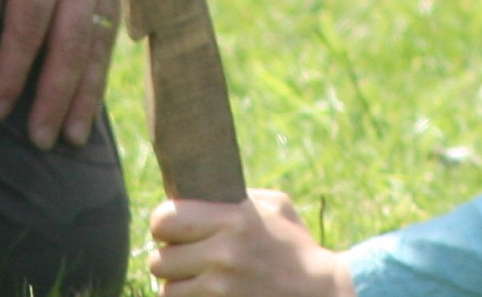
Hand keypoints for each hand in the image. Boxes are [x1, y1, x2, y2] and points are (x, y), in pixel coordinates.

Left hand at [0, 0, 117, 147]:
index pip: (27, 32)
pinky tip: (93, 88)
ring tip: (77, 134)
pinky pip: (111, 27)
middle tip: (43, 141)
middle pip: (70, 49)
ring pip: (98, 45)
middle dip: (56, 100)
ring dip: (86, 92)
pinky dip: (102, 63)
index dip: (11, 74)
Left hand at [148, 191, 354, 295]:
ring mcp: (221, 290)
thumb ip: (236, 199)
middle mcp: (222, 255)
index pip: (165, 219)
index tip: (173, 227)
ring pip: (167, 291)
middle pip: (159, 260)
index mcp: (233, 220)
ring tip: (195, 279)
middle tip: (184, 256)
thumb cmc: (296, 246)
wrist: (322, 293)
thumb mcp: (275, 207)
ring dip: (177, 286)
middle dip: (169, 258)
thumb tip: (197, 194)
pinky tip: (205, 294)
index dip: (164, 223)